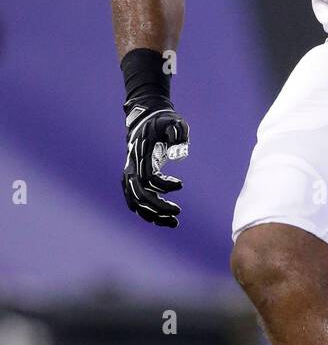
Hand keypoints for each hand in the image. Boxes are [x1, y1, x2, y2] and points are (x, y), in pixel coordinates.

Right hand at [122, 103, 188, 227]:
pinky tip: (163, 221)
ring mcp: (129, 176)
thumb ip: (178, 132)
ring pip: (136, 203)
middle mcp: (131, 168)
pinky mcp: (132, 182)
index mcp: (140, 155)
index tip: (181, 184)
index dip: (164, 185)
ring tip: (173, 223)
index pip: (148, 177)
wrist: (146, 121)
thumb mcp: (174, 122)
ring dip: (153, 216)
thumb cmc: (163, 123)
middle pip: (140, 195)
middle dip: (158, 207)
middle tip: (178, 213)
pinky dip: (148, 214)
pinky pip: (137, 203)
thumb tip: (179, 152)